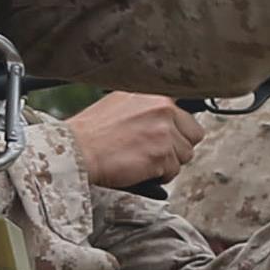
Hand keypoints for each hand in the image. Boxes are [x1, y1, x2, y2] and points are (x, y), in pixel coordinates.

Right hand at [67, 93, 203, 189]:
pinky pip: (173, 172)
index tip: (172, 134)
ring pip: (185, 155)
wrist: (76, 151)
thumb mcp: (121, 103)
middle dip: (178, 146)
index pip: (187, 110)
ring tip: (142, 159)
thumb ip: (148, 106)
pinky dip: (158, 176)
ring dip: (168, 162)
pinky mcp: (161, 155)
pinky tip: (139, 168)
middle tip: (154, 151)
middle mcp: (163, 108)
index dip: (178, 127)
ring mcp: (164, 132)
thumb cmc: (91, 132)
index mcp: (154, 94)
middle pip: (194, 134)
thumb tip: (167, 116)